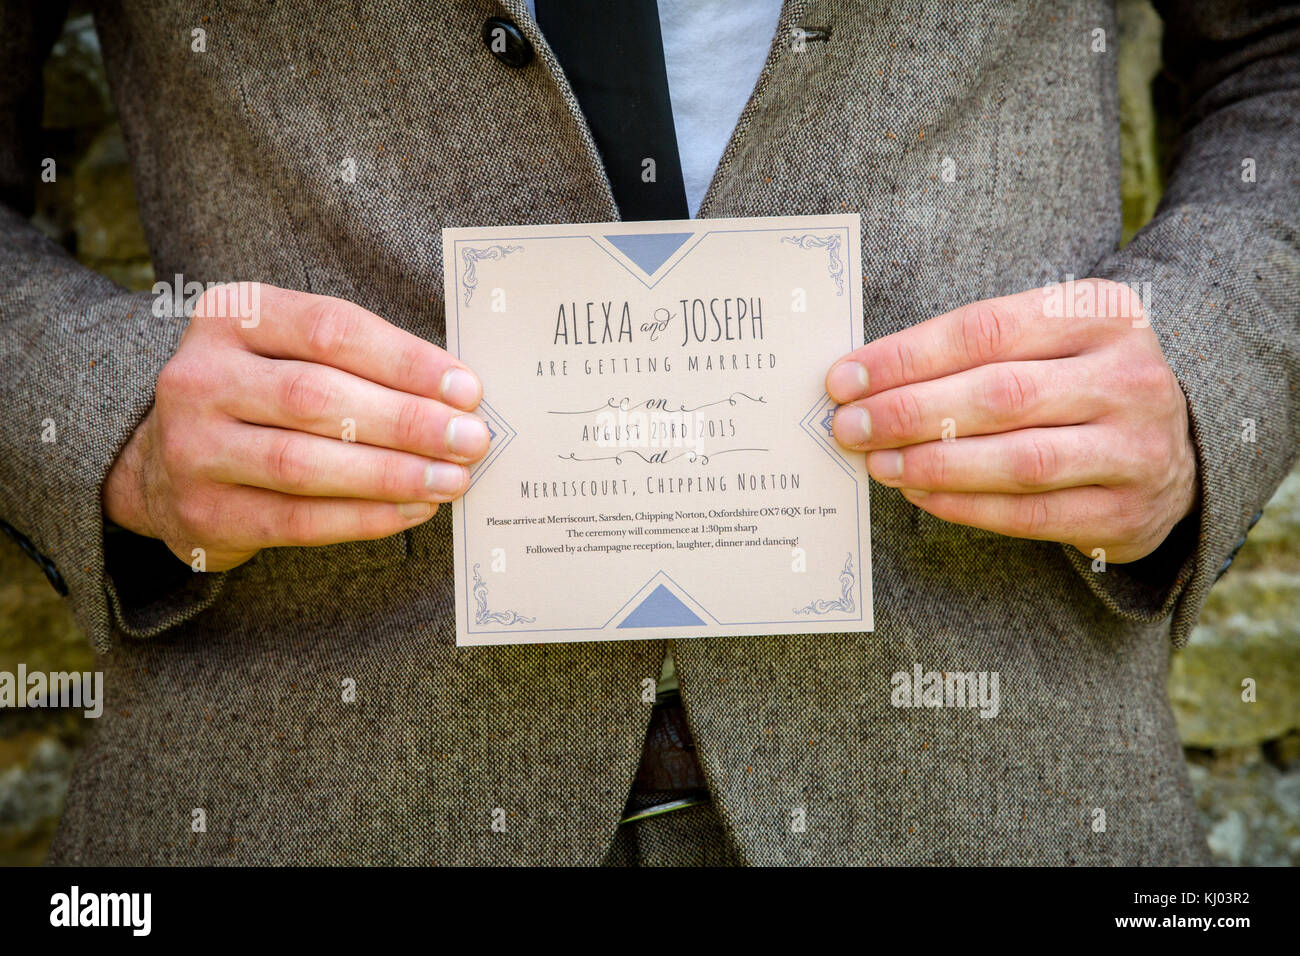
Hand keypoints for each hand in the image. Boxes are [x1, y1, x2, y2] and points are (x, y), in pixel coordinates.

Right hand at [104, 282, 487, 570]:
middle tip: (471, 440)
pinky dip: (364, 517)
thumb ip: (359, 359)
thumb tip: (458, 395)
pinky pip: (297, 519)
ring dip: (392, 474)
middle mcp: (200, 377)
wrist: (164, 464)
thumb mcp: (289, 350)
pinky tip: (412, 510)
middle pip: (317, 397)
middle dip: (408, 422)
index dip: (405, 361)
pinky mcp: (204, 513)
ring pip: (305, 463)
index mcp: (232, 316)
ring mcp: (192, 448)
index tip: (467, 389)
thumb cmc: (261, 395)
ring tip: (452, 480)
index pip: (330, 330)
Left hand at [825, 279, 1197, 563]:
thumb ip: (973, 349)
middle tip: (848, 427)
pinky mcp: (1126, 513)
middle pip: (1000, 395)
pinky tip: (918, 493)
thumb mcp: (1049, 339)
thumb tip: (864, 380)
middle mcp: (1128, 378)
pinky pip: (1030, 514)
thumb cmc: (1079, 381)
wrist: (1179, 445)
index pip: (987, 329)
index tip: (845, 379)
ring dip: (933, 463)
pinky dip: (964, 506)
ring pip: (1018, 460)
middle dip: (909, 412)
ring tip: (877, 463)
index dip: (906, 357)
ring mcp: (1135, 449)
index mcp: (1102, 315)